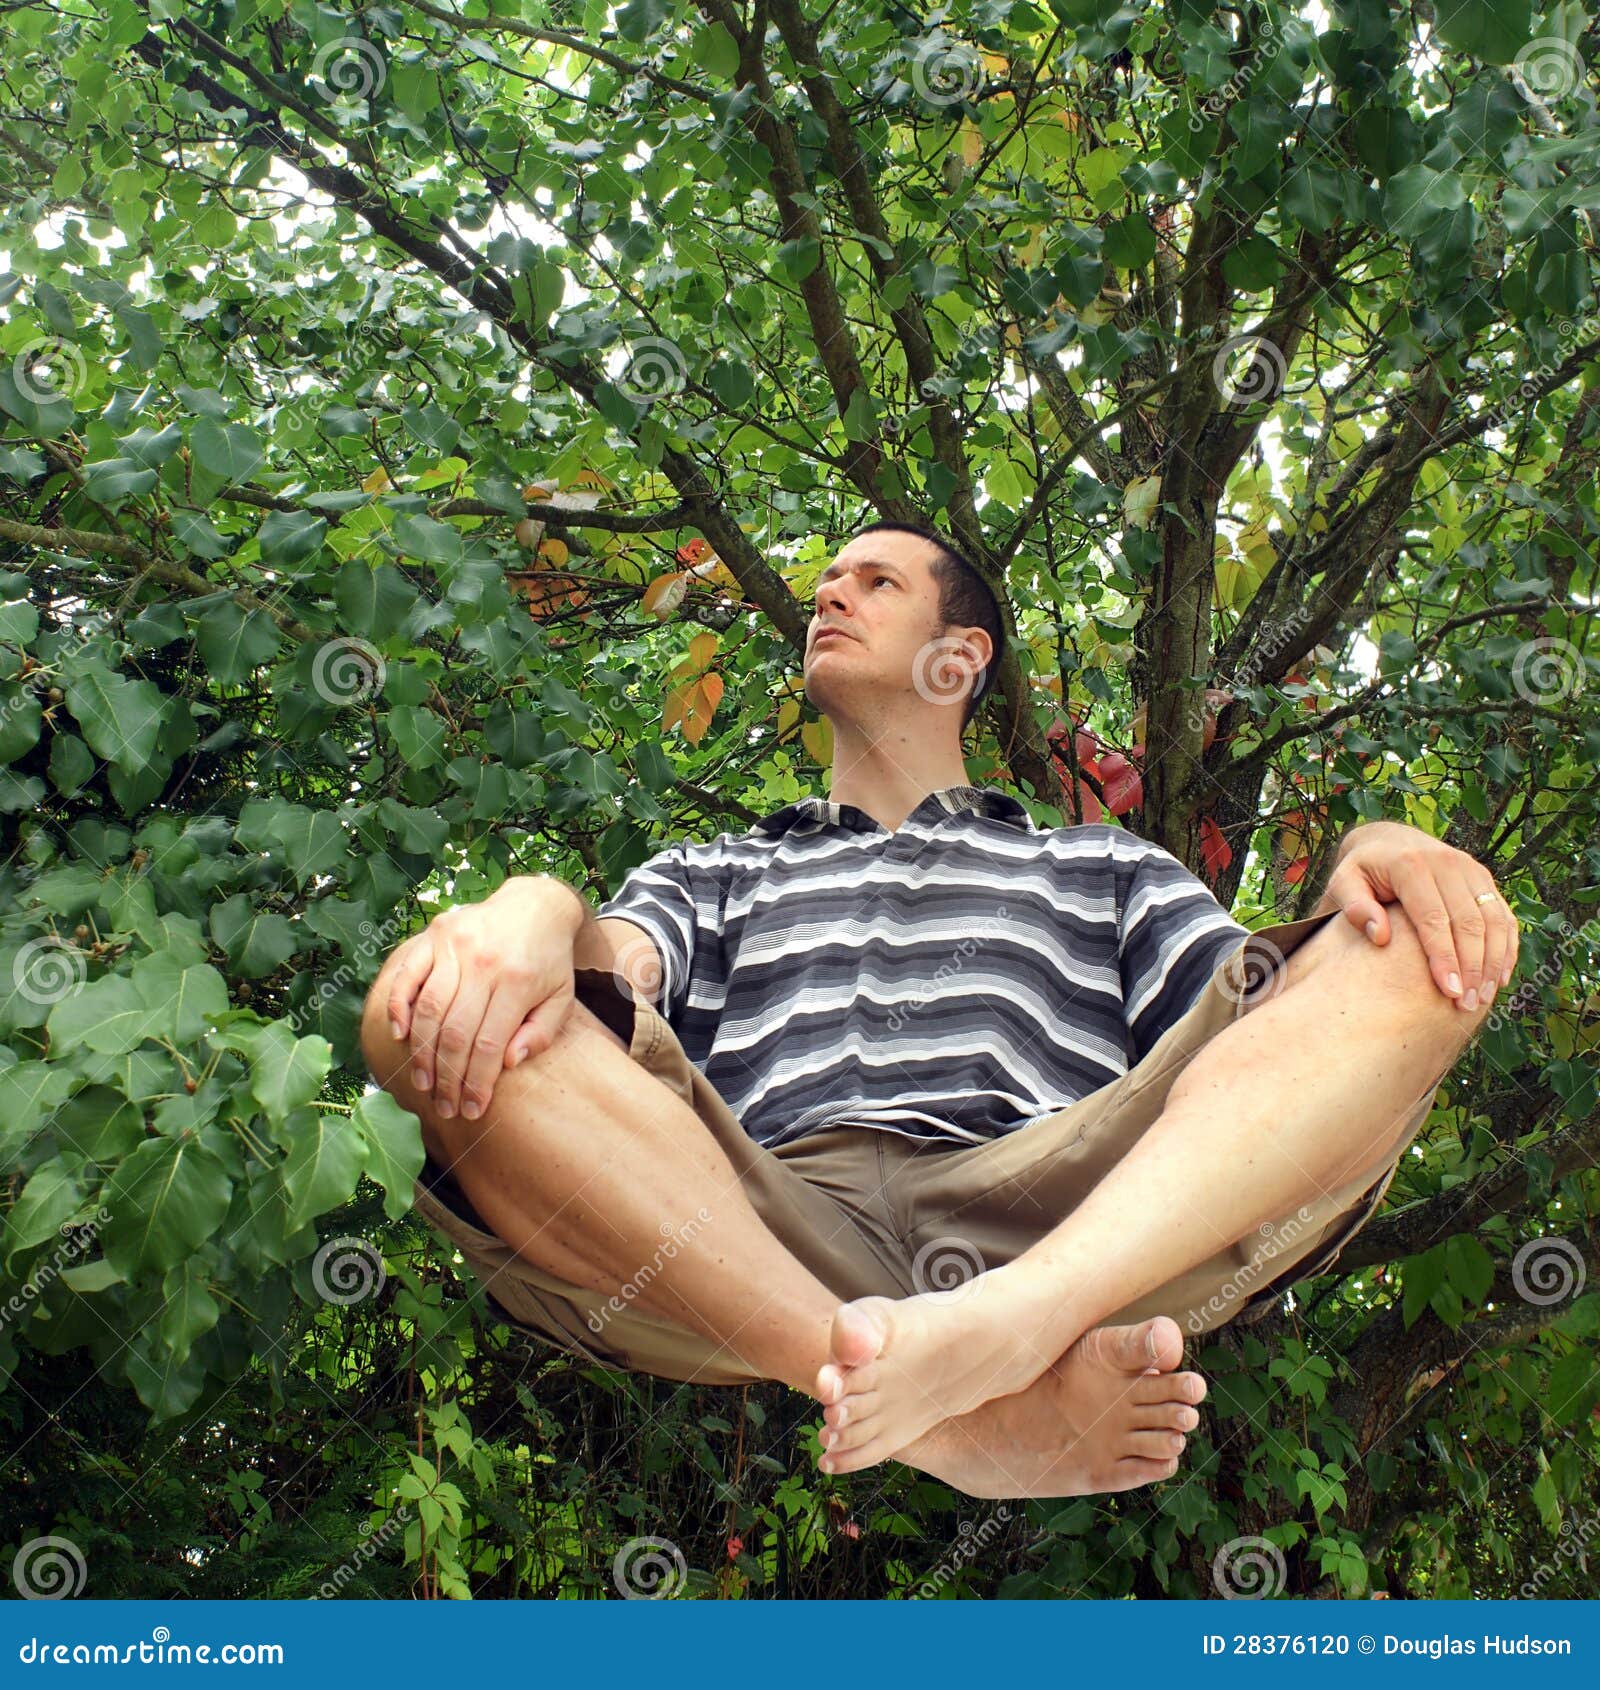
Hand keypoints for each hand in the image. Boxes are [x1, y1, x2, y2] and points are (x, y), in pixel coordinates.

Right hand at [382, 878, 584, 1119]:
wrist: (535, 904)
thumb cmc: (549, 961)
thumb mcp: (561, 998)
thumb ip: (540, 1033)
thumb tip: (507, 1062)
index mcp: (518, 982)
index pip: (489, 1044)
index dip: (477, 1082)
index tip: (471, 1111)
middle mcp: (484, 963)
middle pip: (455, 1032)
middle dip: (447, 1078)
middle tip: (444, 1107)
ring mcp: (455, 946)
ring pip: (428, 1008)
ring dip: (421, 1052)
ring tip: (423, 1083)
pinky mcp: (435, 935)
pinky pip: (408, 975)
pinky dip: (398, 1006)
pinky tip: (400, 1036)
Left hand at [1321, 820, 1518, 1010]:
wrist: (1388, 841)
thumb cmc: (1362, 872)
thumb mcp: (1344, 883)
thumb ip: (1355, 907)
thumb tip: (1381, 937)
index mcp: (1411, 865)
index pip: (1433, 918)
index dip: (1444, 957)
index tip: (1447, 991)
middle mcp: (1447, 863)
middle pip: (1468, 922)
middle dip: (1471, 967)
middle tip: (1465, 1004)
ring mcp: (1470, 869)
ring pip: (1493, 920)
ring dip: (1493, 962)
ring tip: (1481, 998)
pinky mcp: (1483, 878)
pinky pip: (1503, 915)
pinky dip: (1506, 947)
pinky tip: (1499, 977)